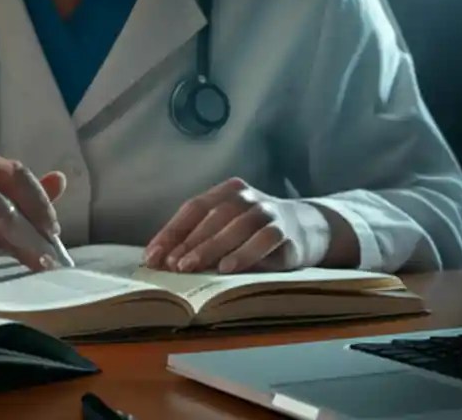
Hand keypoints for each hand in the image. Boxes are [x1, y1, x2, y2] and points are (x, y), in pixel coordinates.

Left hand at [143, 178, 334, 273]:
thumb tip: (160, 261)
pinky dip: (244, 254)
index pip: (194, 208)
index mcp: (227, 191)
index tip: (152, 257)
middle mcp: (247, 197)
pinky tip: (227, 269)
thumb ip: (200, 237)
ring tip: (190, 267)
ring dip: (210, 248)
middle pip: (213, 217)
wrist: (308, 227)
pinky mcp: (285, 232)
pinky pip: (263, 240)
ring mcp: (268, 212)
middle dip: (188, 242)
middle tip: (170, 265)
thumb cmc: (255, 231)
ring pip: (236, 226)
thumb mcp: (229, 227)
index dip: (171, 232)